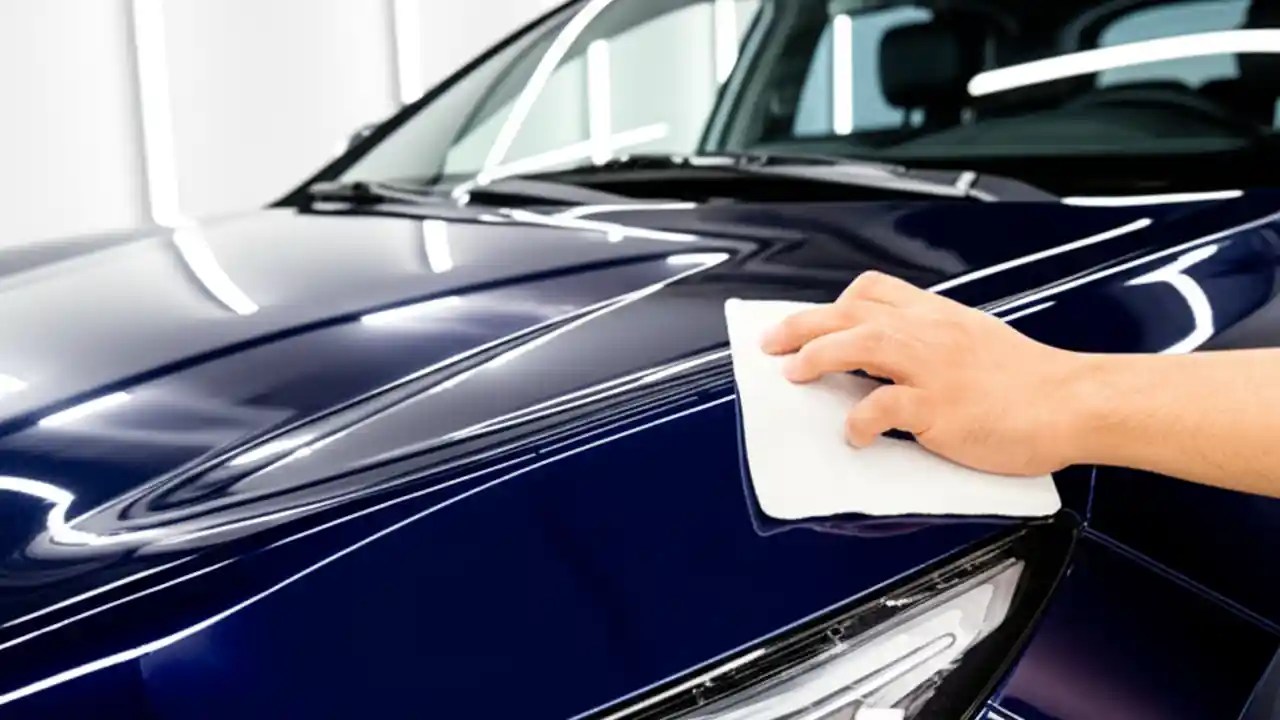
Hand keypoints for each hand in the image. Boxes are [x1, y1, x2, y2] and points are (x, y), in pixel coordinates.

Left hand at [760, 271, 1092, 475]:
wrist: (1073, 402)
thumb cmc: (1031, 380)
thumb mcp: (976, 339)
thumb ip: (934, 340)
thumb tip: (895, 356)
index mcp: (938, 315)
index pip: (872, 288)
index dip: (832, 304)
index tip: (810, 321)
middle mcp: (929, 333)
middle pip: (850, 311)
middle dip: (802, 324)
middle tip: (772, 342)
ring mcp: (933, 369)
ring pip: (859, 344)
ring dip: (817, 355)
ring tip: (793, 373)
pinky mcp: (939, 408)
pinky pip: (883, 406)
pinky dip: (859, 419)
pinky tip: (854, 432)